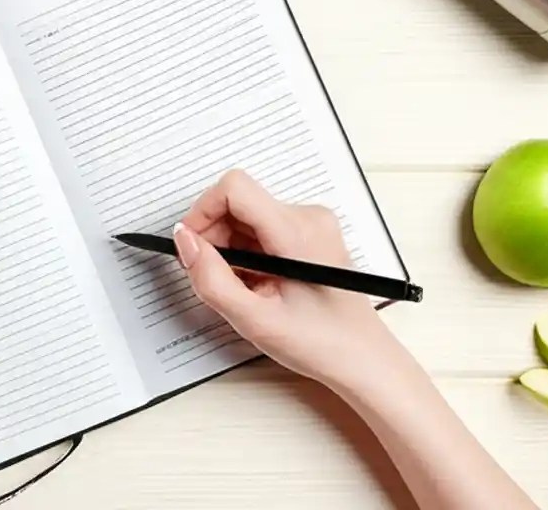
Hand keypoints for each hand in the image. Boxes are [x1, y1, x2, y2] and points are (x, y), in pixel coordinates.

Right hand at [175, 170, 397, 387]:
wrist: (363, 359)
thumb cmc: (322, 343)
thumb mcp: (254, 319)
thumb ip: (211, 278)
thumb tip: (184, 241)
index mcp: (297, 232)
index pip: (234, 188)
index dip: (203, 212)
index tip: (192, 245)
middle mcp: (308, 218)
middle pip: (239, 203)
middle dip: (214, 236)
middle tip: (212, 276)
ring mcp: (311, 225)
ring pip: (248, 217)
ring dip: (231, 248)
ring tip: (241, 288)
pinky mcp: (310, 235)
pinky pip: (262, 230)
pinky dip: (247, 254)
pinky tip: (257, 285)